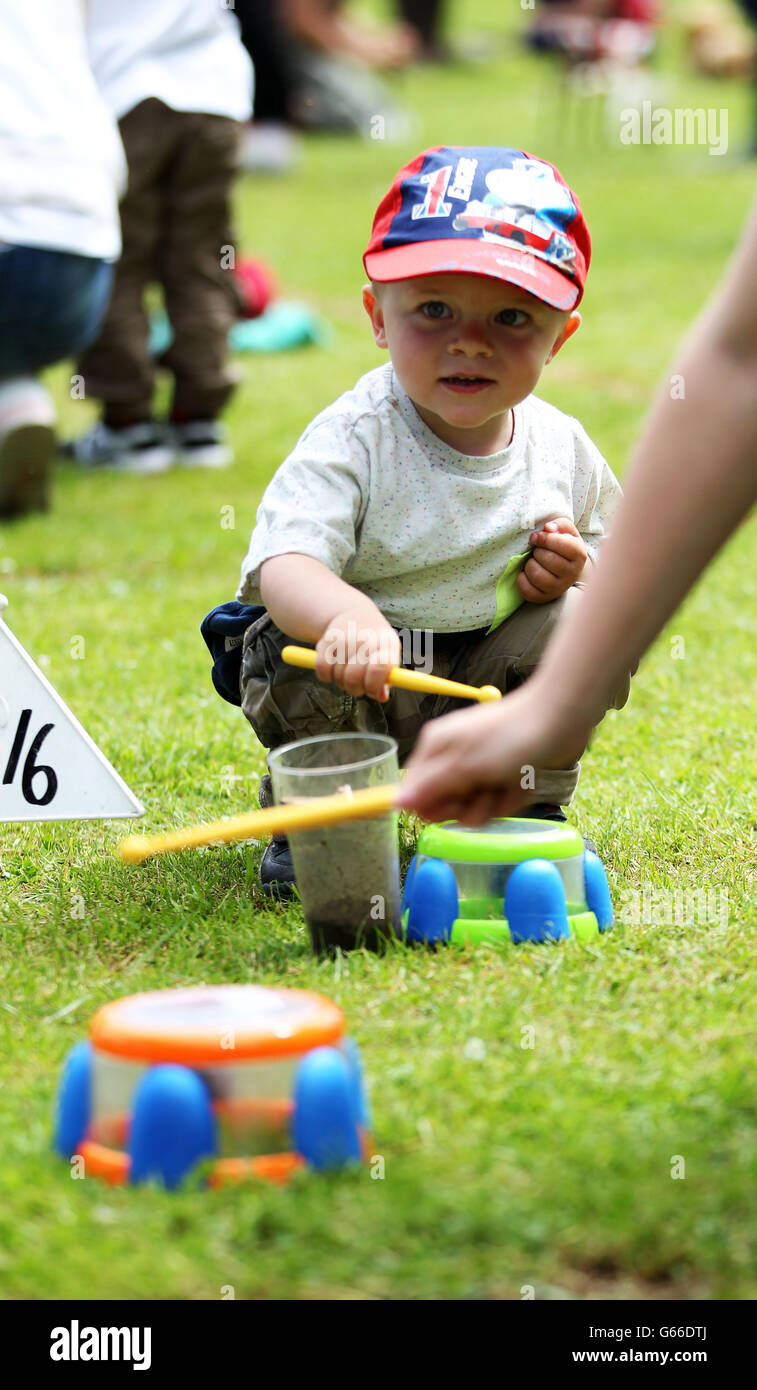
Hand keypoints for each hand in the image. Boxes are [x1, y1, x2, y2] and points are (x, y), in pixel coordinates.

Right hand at [315, 609, 400, 701]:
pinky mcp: (327, 638)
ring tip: (347, 671)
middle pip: (353, 678)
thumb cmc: (376, 645)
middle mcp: (366, 637)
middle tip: (356, 685)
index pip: (380, 667)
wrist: (356, 616)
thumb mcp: (387, 657)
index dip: (374, 684)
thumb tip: (381, 696)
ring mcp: (346, 637)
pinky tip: (333, 669)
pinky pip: (322, 669)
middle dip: (354, 688)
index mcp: (387, 643)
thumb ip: (386, 679)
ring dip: (341, 681)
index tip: (371, 690)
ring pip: (338, 676)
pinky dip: (326, 675)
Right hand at [396, 679, 590, 824]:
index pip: (416, 793)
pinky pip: (498, 801)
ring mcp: (479, 768)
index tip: (456, 804)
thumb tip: (397, 802)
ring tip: (510, 781)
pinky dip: (512, 796)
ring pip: (475, 807)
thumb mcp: (465, 764)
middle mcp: (453, 758)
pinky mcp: (502, 775)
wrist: (560, 717)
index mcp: (436, 748)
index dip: (434, 807)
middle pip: (446, 805)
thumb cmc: (511, 734)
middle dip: (469, 805)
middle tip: (487, 789)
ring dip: (495, 802)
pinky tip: (522, 781)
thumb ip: (430, 786)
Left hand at [516, 517, 587, 603]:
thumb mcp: (566, 532)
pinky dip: (521, 579)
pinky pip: (527, 590)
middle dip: (537, 552)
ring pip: (537, 575)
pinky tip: (525, 573)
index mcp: (579, 555)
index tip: (535, 537)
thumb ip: (559, 524)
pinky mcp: (545, 598)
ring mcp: (559, 588)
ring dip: (529, 565)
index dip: (545, 539)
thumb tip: (548, 528)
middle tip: (537, 551)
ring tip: (533, 562)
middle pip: (547, 559)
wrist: (566, 571)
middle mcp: (571, 574)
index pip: (562, 545)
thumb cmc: (563, 546)